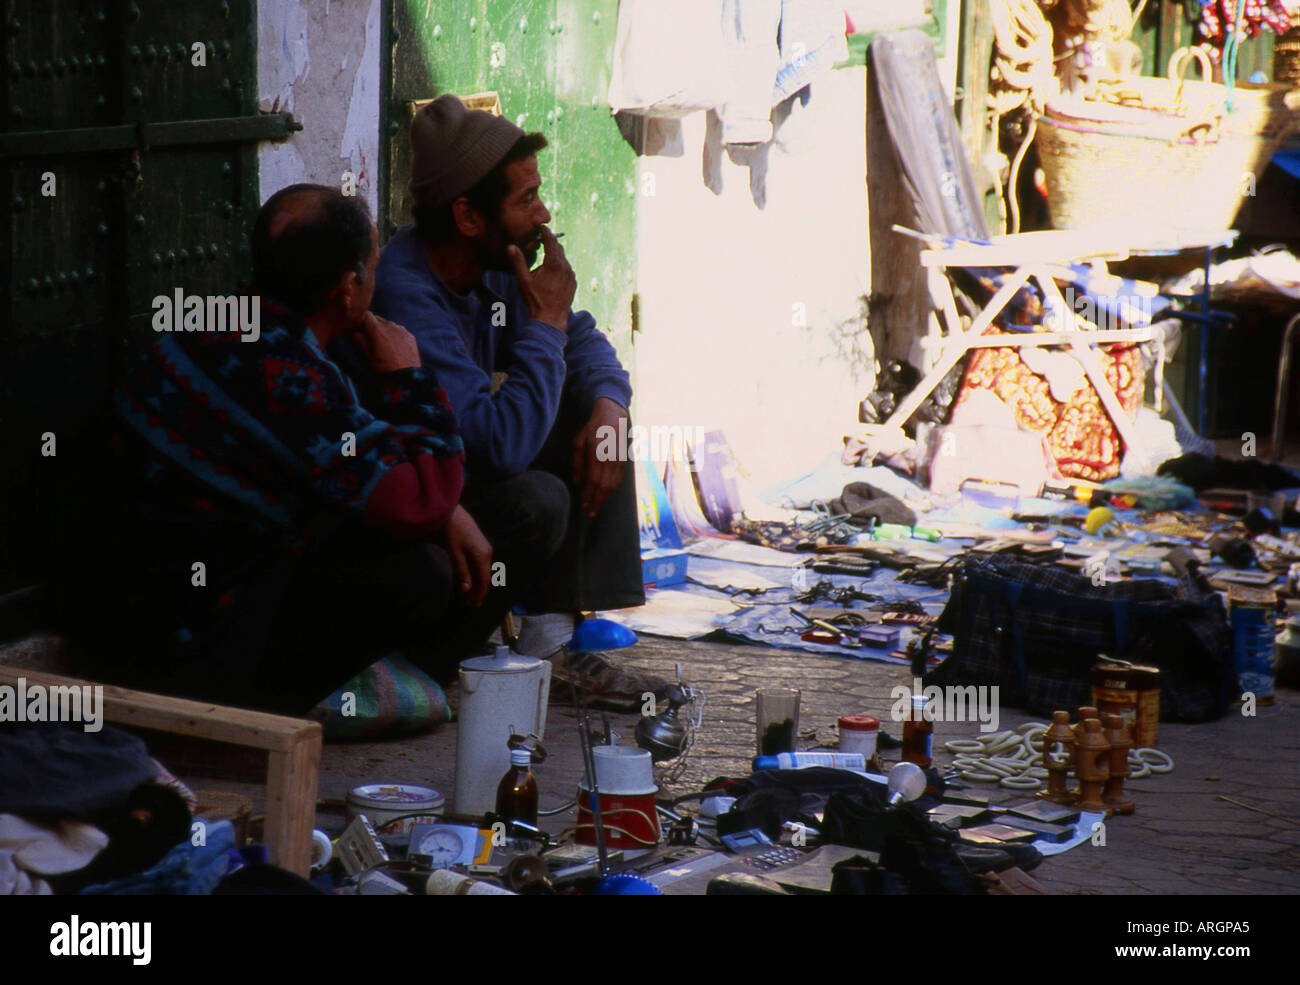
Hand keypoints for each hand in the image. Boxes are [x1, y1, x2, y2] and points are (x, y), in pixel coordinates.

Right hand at [352, 312, 419, 372]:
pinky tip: (395, 347)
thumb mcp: (369, 357)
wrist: (406, 379)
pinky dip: (396, 335)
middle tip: (370, 338)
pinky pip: (400, 331)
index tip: (360, 328)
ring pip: (390, 324)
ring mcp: (402, 330)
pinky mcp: (411, 336)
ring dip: (385, 330)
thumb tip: (355, 333)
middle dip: (373, 325)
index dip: (362, 320)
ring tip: (384, 345)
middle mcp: (391, 326)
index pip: (367, 315)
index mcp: (378, 330)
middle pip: (378, 319)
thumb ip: (361, 341)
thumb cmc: (385, 370)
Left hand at [441, 505, 492, 606]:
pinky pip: (480, 563)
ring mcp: (484, 547)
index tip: (474, 605)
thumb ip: (462, 572)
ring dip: (476, 581)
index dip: (479, 594)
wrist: (450, 512)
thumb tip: (467, 590)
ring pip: (483, 570)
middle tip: (470, 602)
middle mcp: (487, 552)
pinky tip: (469, 576)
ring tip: (468, 592)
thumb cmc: (451, 532)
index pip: (484, 580)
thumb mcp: (455, 553)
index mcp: (482, 556)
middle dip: (478, 590)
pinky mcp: (479, 543)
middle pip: (485, 576)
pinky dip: (476, 573)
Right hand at [507, 227, 575, 331]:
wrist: (551, 319)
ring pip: (563, 259)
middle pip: (558, 248)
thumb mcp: (523, 280)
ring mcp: (571, 275)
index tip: (541, 227)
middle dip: (549, 243)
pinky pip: (567, 269)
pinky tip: (551, 273)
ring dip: (554, 256)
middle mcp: (565, 267)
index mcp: (554, 263)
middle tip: (539, 242)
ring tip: (543, 260)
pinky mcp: (573, 282)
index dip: (545, 232)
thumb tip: (511, 247)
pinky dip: (559, 267)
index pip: (551, 240)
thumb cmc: (536, 300)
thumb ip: (518, 261)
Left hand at [572, 398, 627, 518]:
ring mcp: (619, 460)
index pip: (592, 481)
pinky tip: (605, 496)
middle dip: (596, 502)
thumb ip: (577, 462)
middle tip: (589, 512)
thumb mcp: (578, 441)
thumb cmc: (592, 428)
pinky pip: (619, 480)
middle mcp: (609, 458)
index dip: (587, 495)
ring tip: (596, 508)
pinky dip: (612, 491)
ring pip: (613, 485)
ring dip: (604, 499)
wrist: (613, 415)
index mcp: (596, 453)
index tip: (582, 505)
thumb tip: (577, 483)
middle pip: (604, 487)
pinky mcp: (624, 461)